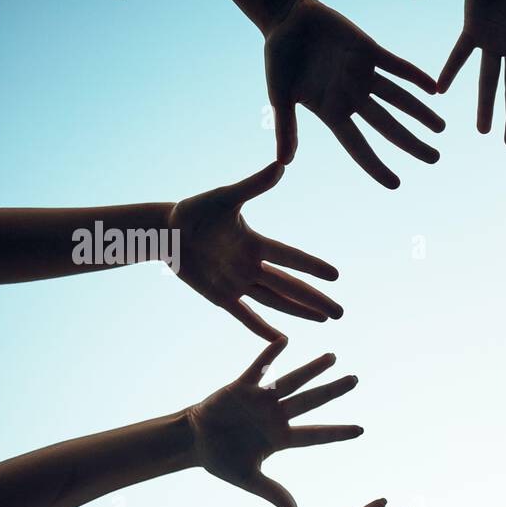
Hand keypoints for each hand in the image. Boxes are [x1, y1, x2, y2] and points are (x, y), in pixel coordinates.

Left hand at [170, 163, 340, 340]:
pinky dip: (260, 328)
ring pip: (275, 302)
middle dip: (315, 300)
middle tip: (340, 313)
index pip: (290, 258)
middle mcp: (251, 266)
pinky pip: (244, 316)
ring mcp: (237, 284)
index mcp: (255, 243)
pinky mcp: (220, 297)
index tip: (336, 276)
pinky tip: (279, 340)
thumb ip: (253, 186)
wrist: (165, 231)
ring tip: (323, 320)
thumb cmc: (193, 211)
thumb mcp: (223, 198)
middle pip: (290, 287)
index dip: (311, 266)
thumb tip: (280, 166)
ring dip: (299, 312)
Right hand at [187, 339, 362, 506]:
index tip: (361, 430)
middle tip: (355, 379)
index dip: (337, 432)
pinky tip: (284, 342)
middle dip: (333, 391)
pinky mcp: (241, 387)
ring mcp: (260, 400)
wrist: (192, 442)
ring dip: (311, 370)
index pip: (315, 434)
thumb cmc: (220, 460)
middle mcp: (275, 415)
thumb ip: (272, 492)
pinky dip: (269, 356)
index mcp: (280, 437)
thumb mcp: (248, 479)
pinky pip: (258, 369)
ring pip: (291, 382)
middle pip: (311, 401)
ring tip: (332, 358)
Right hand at [264, 0, 443, 186]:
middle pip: (389, 126)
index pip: (359, 146)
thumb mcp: (280, 95)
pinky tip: (433, 89)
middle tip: (435, 158)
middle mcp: (353, 97)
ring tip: (441, 128)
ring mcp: (364, 75)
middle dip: (412, 143)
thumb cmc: (278, 58)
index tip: (396, 184)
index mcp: (332, 112)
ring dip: (421, 113)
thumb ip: (286, 126)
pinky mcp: (370, 51)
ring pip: (399, 99)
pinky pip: (397, 67)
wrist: (286, 17)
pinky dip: (415, 76)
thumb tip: (283, 163)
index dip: (376, 166)